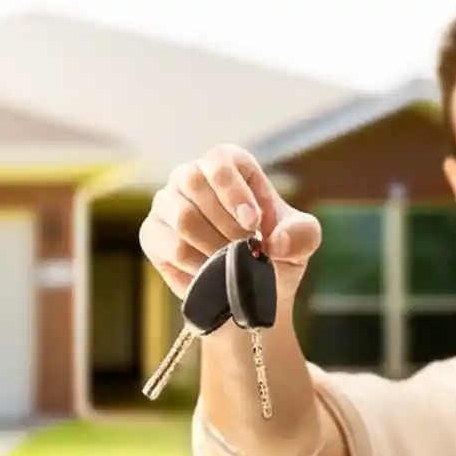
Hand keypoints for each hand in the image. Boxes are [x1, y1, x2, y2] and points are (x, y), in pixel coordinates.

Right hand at [139, 143, 321, 300]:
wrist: (248, 292)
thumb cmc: (274, 254)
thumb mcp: (302, 241)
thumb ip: (301, 234)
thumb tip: (277, 241)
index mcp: (226, 163)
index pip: (220, 163)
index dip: (235, 192)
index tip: (253, 223)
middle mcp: (190, 175)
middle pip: (193, 183)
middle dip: (224, 223)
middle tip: (244, 248)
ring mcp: (166, 203)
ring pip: (182, 218)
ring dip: (213, 246)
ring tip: (231, 264)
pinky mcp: (152, 233)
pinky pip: (170, 246)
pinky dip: (196, 264)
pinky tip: (211, 273)